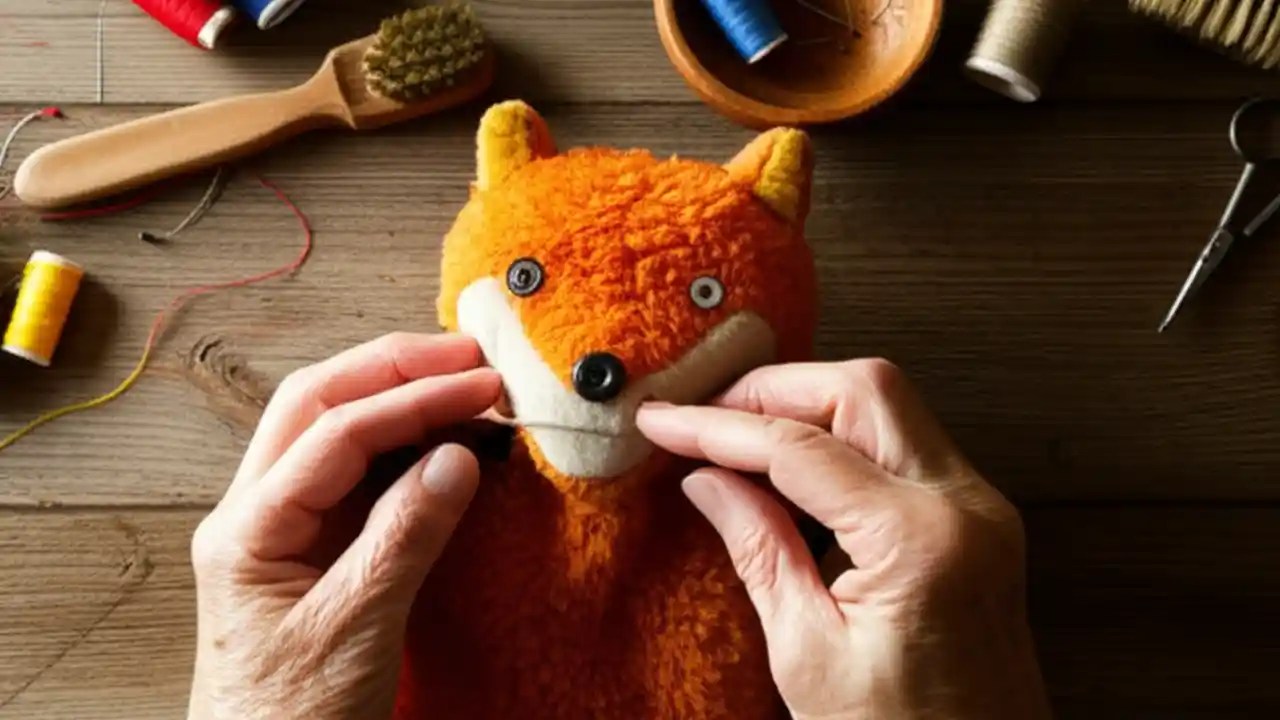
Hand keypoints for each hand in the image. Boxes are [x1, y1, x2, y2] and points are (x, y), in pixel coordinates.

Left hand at [187, 333, 500, 719]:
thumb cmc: (291, 719)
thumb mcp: (354, 632)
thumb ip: (402, 539)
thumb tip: (457, 456)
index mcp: (246, 529)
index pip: (334, 432)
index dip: (413, 399)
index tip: (483, 386)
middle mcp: (253, 512)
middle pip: (316, 402)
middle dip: (394, 368)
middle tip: (471, 355)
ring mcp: (280, 525)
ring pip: (330, 427)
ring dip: (396, 395)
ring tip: (466, 382)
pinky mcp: (310, 546)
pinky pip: (352, 472)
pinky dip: (401, 442)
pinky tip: (443, 436)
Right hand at [636, 360, 1051, 719]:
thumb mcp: (807, 654)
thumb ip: (759, 549)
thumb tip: (706, 479)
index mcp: (919, 542)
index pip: (801, 448)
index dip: (719, 427)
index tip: (664, 421)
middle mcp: (966, 508)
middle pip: (863, 390)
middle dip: (773, 389)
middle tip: (704, 414)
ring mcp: (981, 511)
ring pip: (890, 405)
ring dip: (809, 406)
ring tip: (737, 436)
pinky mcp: (978, 523)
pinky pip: (907, 445)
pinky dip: (844, 438)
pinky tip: (792, 467)